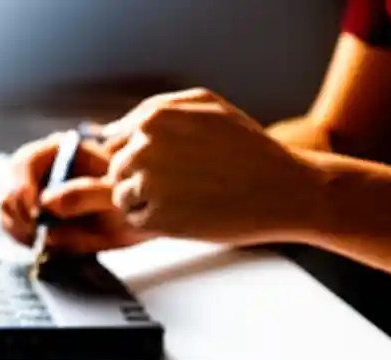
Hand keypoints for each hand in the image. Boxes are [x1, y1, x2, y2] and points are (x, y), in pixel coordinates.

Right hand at [0, 134, 151, 254]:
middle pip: (9, 185)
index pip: (25, 162)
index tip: (35, 213)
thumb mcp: (115, 195)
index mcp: (61, 151)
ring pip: (5, 209)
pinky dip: (23, 238)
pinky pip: (11, 226)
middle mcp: (40, 168)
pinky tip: (45, 242)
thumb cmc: (128, 199)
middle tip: (38, 232)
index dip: (23, 187)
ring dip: (21, 229)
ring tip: (47, 238)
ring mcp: (30, 190)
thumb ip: (84, 194)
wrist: (135, 218)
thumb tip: (46, 203)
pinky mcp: (27, 213)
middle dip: (19, 214)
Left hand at [100, 87, 321, 240]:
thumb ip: (155, 109)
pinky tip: (187, 212)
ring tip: (186, 196)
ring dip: (146, 200)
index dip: (143, 154)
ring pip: (122, 195)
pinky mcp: (156, 219)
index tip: (175, 160)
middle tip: (186, 181)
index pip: (116, 141)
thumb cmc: (246, 147)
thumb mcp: (207, 106)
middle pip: (117, 169)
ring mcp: (148, 185)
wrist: (283, 190)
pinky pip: (136, 220)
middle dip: (143, 177)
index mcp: (154, 118)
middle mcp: (144, 149)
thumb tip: (108, 130)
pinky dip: (155, 221)